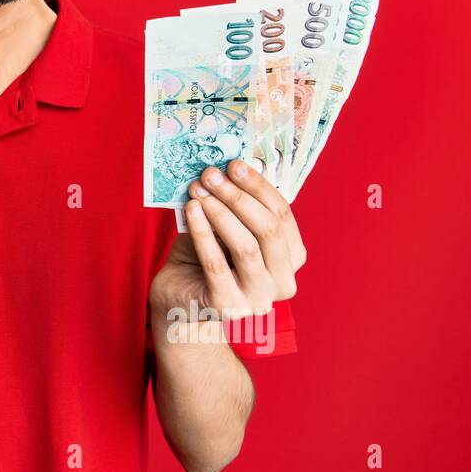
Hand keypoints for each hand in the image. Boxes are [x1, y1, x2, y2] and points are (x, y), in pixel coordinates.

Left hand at [150, 159, 305, 322]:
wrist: (179, 295)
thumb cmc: (205, 257)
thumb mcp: (224, 227)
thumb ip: (234, 207)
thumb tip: (228, 169)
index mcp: (291, 257)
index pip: (282, 215)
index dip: (259, 187)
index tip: (234, 164)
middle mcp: (284, 281)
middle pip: (269, 230)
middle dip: (239, 197)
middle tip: (212, 175)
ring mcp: (259, 299)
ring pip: (246, 247)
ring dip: (220, 213)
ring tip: (198, 191)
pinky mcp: (229, 308)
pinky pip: (216, 264)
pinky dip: (202, 233)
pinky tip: (190, 211)